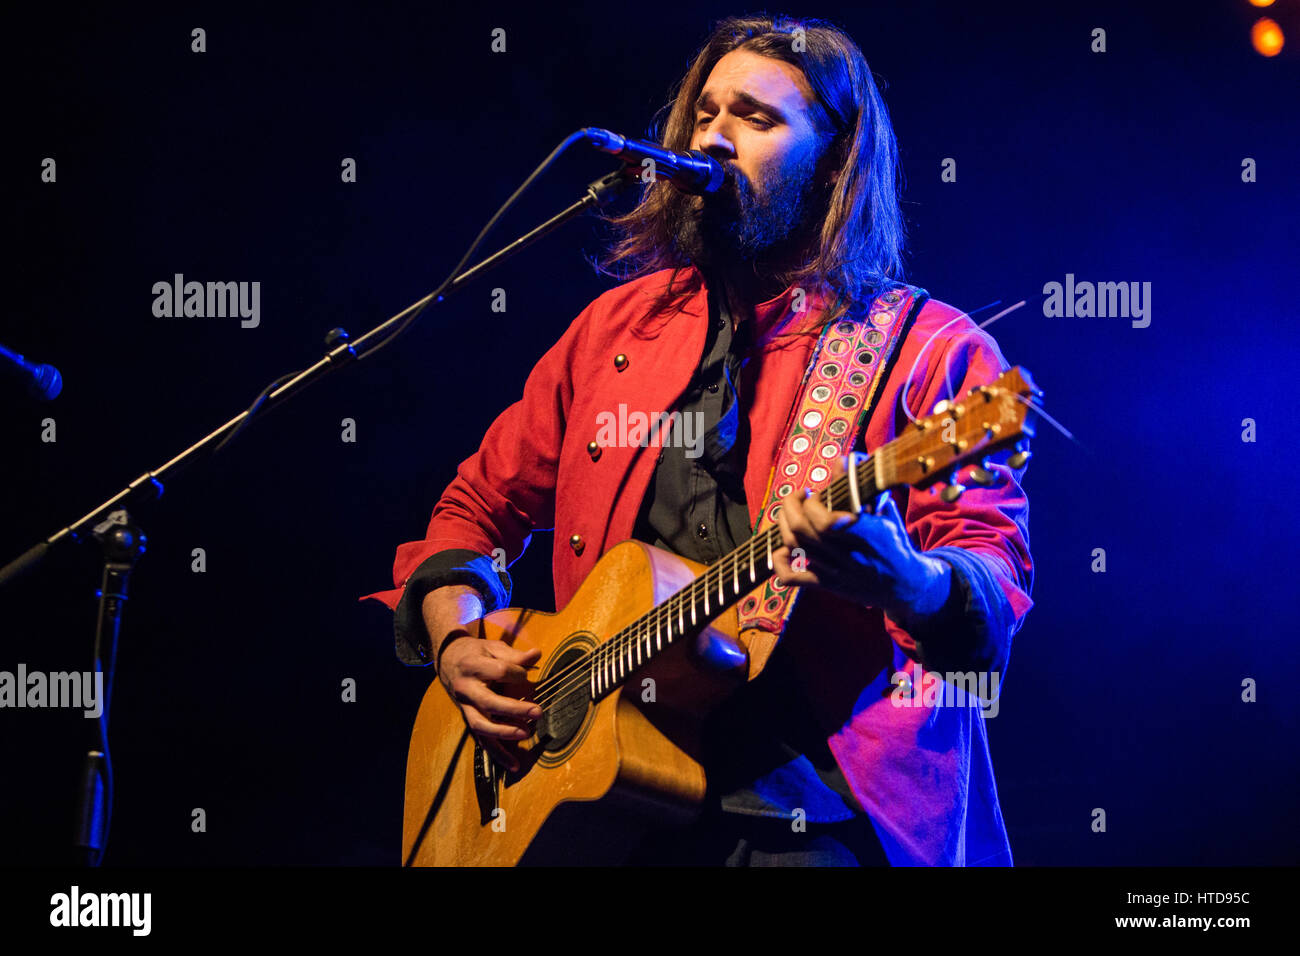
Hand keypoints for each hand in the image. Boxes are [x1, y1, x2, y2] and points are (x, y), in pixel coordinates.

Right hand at [437, 636, 541, 772]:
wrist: (448, 661)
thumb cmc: (476, 653)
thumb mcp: (492, 647)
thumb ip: (514, 654)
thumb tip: (537, 655)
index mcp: (473, 666)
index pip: (499, 671)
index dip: (518, 673)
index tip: (526, 674)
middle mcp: (466, 689)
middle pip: (489, 702)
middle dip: (514, 710)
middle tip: (537, 712)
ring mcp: (466, 707)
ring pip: (481, 725)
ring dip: (504, 733)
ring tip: (525, 734)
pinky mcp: (469, 720)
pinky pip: (481, 740)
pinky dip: (497, 754)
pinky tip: (514, 764)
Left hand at [771, 454, 950, 620]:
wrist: (905, 585)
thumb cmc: (894, 543)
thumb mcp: (884, 512)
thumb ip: (861, 487)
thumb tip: (845, 459)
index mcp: (864, 534)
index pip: (824, 521)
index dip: (811, 504)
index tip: (814, 494)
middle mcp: (846, 554)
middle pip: (801, 530)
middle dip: (790, 506)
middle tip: (797, 497)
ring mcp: (834, 571)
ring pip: (793, 546)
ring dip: (784, 524)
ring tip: (790, 514)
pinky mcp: (826, 584)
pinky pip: (790, 577)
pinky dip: (778, 561)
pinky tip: (783, 548)